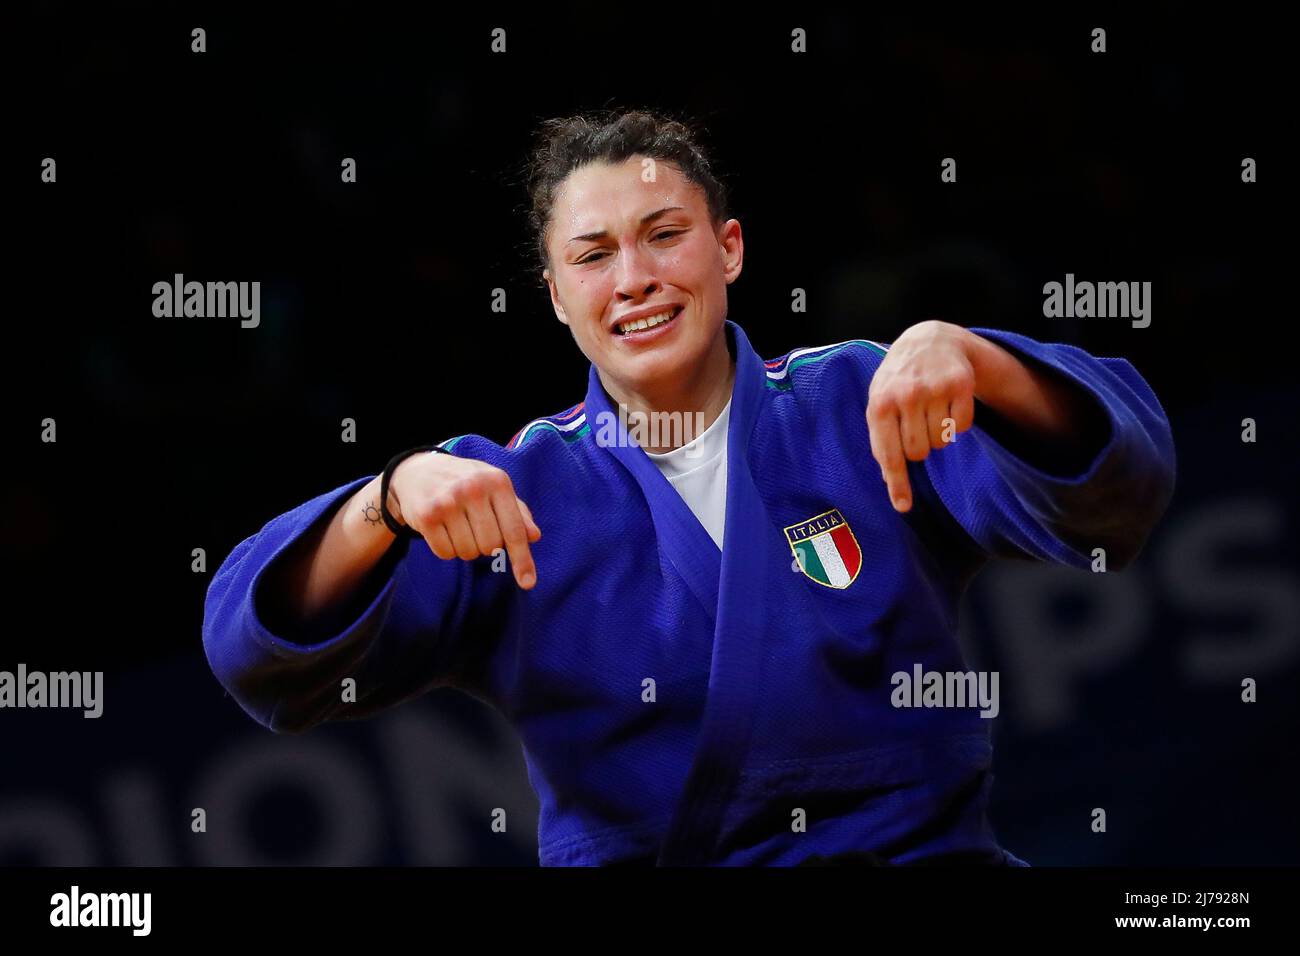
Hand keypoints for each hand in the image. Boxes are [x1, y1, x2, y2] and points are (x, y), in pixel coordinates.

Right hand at [388, 452, 541, 588]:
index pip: (514, 530)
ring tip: (458, 526)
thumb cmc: (467, 483)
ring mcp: (448, 501)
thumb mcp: (496, 489)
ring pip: (468, 552)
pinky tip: (442, 529)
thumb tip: (534, 536)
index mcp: (497, 482)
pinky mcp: (426, 515)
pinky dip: (446, 549)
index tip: (528, 584)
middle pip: (491, 546)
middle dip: (486, 546)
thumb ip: (518, 513)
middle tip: (475, 527)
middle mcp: (473, 489)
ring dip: (465, 548)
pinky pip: (445, 553)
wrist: (419, 470)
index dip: (522, 559)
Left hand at [866, 320, 977, 512]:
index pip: (890, 454)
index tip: (903, 507)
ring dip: (938, 434)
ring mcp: (934, 388)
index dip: (897, 483)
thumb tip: (890, 484)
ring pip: (942, 441)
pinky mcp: (961, 384)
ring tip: (930, 410)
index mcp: (880, 403)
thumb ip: (882, 442)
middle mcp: (906, 395)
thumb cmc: (898, 381)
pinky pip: (962, 427)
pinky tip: (947, 403)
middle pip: (919, 452)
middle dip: (919, 448)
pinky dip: (957, 423)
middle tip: (916, 425)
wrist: (929, 340)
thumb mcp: (880, 404)